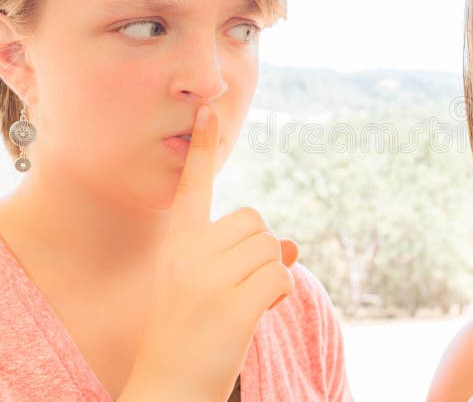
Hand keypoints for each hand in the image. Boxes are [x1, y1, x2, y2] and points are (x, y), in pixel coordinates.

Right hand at [119, 104, 296, 401]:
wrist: (168, 387)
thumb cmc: (189, 335)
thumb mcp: (207, 289)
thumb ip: (243, 260)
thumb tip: (292, 245)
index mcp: (178, 247)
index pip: (193, 189)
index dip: (202, 150)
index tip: (208, 110)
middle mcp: (190, 254)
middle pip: (256, 222)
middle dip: (261, 250)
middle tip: (242, 286)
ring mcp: (209, 278)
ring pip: (272, 247)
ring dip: (271, 274)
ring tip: (244, 305)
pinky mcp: (232, 303)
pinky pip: (280, 276)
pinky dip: (280, 294)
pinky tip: (258, 313)